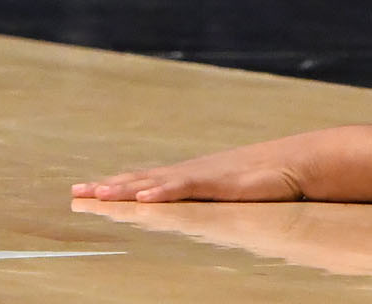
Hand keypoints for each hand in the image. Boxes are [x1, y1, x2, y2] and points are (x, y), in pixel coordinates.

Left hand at [72, 144, 306, 204]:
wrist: (295, 162)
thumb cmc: (263, 180)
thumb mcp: (226, 195)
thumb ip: (204, 200)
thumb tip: (184, 210)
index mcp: (189, 177)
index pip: (144, 181)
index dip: (115, 185)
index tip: (86, 190)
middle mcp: (190, 173)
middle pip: (142, 179)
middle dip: (109, 187)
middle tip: (77, 192)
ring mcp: (203, 175)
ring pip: (157, 182)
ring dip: (127, 188)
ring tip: (100, 194)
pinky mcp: (220, 183)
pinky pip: (187, 188)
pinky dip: (164, 191)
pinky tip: (145, 196)